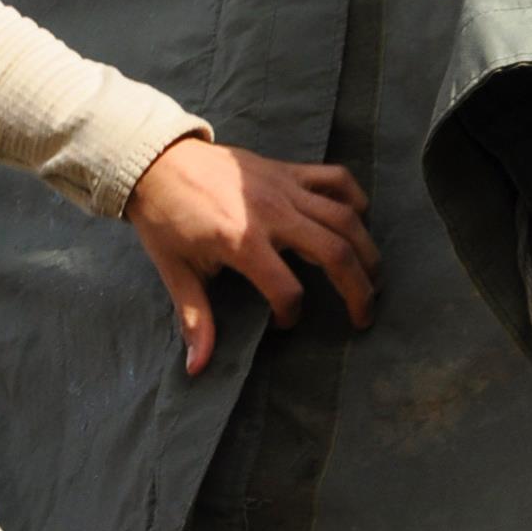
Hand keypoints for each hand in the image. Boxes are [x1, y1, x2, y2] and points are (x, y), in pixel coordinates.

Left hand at [127, 139, 376, 375]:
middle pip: (334, 253)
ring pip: (345, 217)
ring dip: (367, 250)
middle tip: (364, 316)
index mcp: (241, 242)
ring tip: (374, 279)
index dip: (290, 313)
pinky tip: (359, 220)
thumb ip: (195, 319)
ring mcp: (285, 188)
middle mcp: (273, 213)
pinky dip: (354, 198)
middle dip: (358, 289)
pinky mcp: (289, 170)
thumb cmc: (165, 220)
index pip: (287, 288)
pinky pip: (336, 179)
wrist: (158, 162)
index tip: (282, 321)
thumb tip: (197, 367)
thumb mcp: (175, 272)